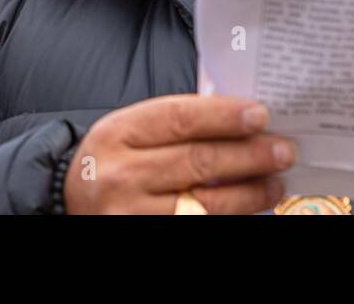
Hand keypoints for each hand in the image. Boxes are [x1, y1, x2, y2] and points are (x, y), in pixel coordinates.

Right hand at [64, 94, 295, 213]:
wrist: (70, 200)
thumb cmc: (115, 158)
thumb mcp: (131, 129)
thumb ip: (177, 121)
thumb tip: (241, 120)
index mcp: (118, 132)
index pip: (179, 118)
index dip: (223, 115)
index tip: (260, 115)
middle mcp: (121, 175)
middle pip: (197, 161)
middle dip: (249, 155)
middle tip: (283, 150)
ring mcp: (129, 214)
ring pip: (203, 204)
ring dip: (249, 193)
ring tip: (275, 181)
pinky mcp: (141, 237)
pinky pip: (197, 227)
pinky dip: (229, 217)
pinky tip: (250, 207)